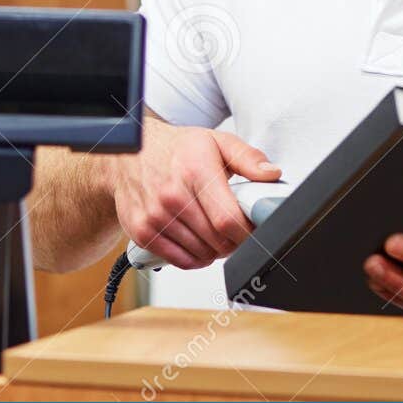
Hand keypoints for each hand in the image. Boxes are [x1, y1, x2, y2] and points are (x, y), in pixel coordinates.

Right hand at [111, 115, 280, 269]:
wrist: (130, 155)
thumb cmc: (176, 149)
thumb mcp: (216, 141)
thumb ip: (248, 158)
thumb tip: (271, 174)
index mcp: (194, 170)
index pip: (228, 219)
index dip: (248, 232)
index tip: (254, 229)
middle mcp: (172, 195)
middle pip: (217, 240)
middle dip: (235, 241)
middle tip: (236, 228)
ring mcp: (155, 216)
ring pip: (202, 254)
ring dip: (216, 250)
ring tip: (216, 230)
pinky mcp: (142, 232)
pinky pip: (181, 261)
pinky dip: (196, 257)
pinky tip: (200, 241)